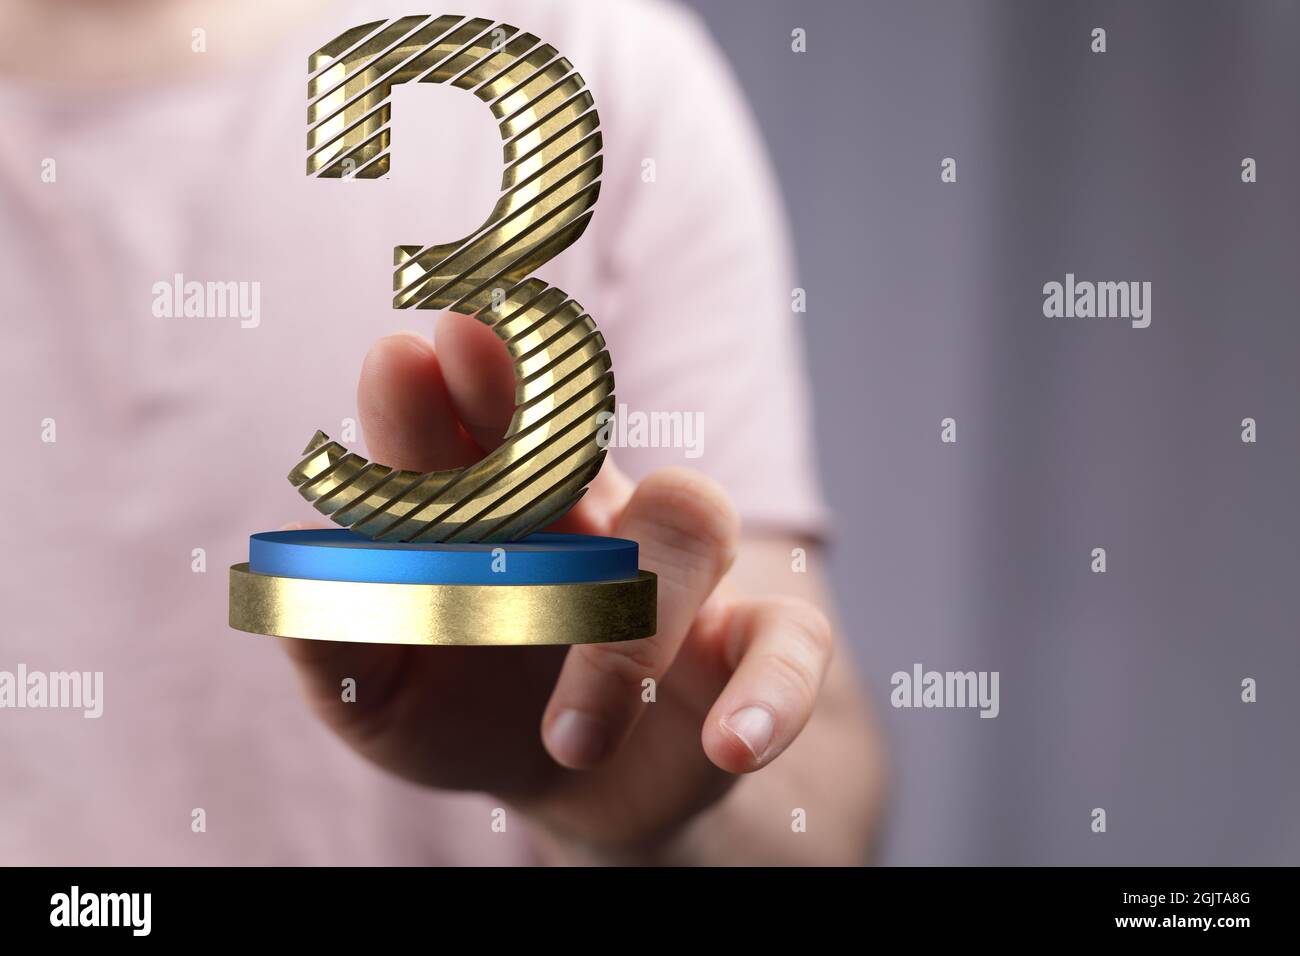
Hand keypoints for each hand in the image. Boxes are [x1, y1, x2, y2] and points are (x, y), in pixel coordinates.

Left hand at [280, 318, 849, 853]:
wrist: (582, 791)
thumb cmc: (469, 717)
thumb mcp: (381, 696)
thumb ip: (333, 640)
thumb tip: (276, 568)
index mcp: (497, 514)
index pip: (474, 430)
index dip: (448, 391)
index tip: (407, 351)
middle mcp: (591, 517)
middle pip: (580, 438)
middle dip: (526, 406)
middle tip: (459, 362)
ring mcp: (680, 575)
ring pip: (688, 526)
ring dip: (625, 633)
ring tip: (567, 739)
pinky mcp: (748, 649)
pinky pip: (790, 640)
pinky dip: (770, 689)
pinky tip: (730, 744)